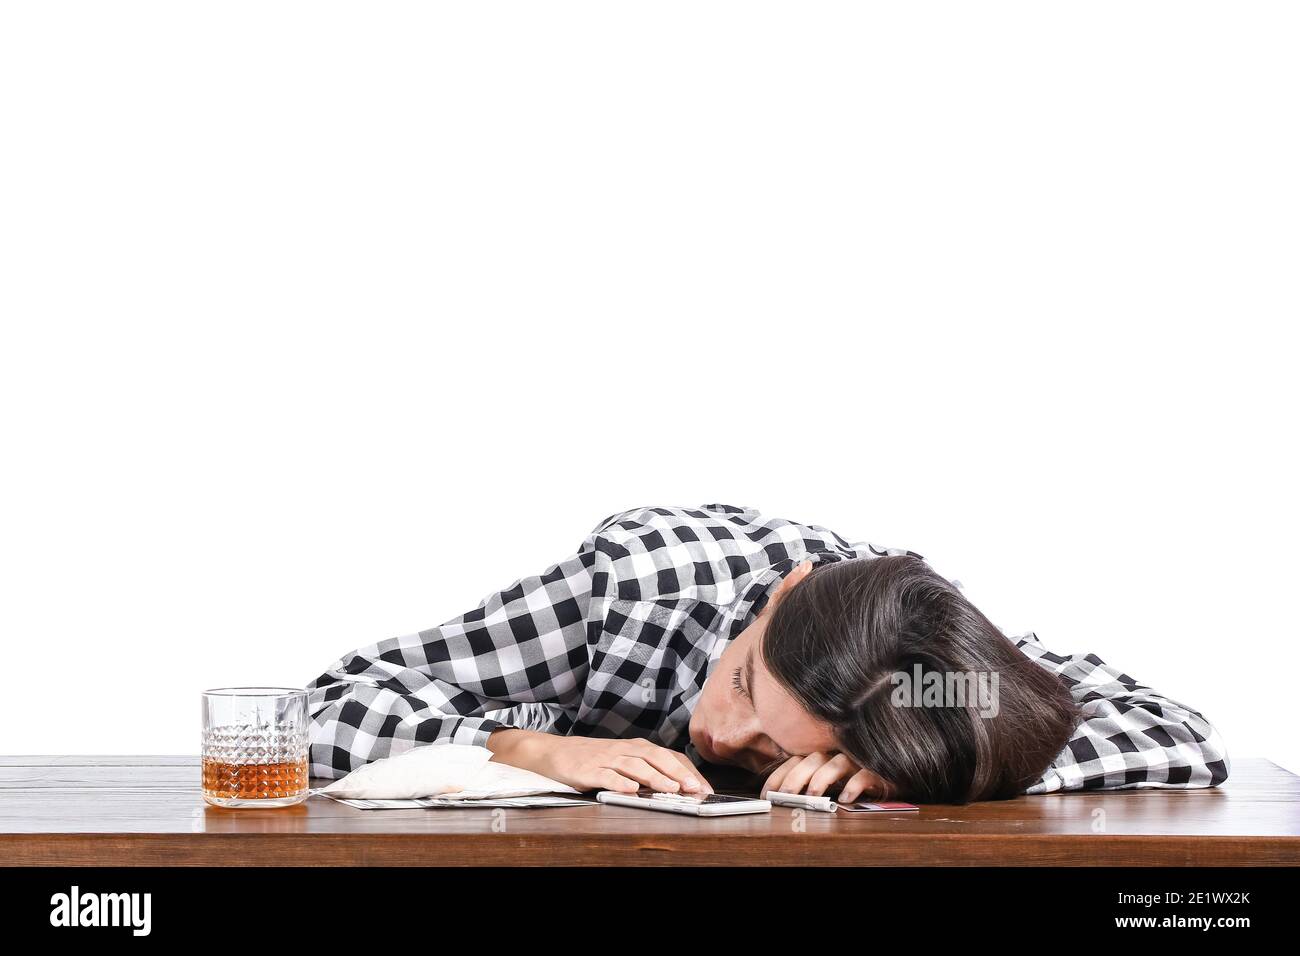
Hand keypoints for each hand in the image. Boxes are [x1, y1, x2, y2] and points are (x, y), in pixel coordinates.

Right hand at [487, 729, 711, 794]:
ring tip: (671, 789)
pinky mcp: (589, 770)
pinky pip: (607, 775)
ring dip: (655, 778)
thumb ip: (647, 769)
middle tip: (695, 789)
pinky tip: (631, 791)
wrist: (555, 752)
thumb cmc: (594, 758)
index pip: (669, 756)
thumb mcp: (624, 759)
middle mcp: (625, 750)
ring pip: (635, 766)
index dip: (688, 771)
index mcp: (637, 747)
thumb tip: (679, 785)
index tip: (705, 788)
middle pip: (657, 758)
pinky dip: (620, 782)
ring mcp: (607, 759)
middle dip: (678, 773)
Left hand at [760, 751, 889, 802]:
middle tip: (784, 797)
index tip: (767, 795)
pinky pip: (865, 774)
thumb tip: (782, 799)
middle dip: (795, 778)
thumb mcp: (828, 783)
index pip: (794, 761)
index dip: (778, 777)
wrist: (892, 776)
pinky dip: (855, 785)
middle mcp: (836, 755)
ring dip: (821, 779)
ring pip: (836, 763)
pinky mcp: (876, 770)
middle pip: (811, 760)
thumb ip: (808, 786)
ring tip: (812, 796)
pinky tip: (846, 798)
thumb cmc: (855, 780)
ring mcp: (856, 761)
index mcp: (821, 756)